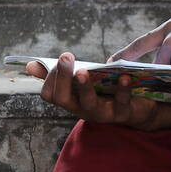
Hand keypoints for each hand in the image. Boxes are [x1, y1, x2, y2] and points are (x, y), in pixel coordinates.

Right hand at [25, 50, 170, 130]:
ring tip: (83, 72)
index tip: (57, 60)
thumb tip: (30, 66)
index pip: (50, 94)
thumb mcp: (83, 81)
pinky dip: (122, 89)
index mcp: (71, 101)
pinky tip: (123, 75)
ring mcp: (103, 114)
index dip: (50, 78)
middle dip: (62, 78)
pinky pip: (121, 103)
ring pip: (89, 104)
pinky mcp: (124, 113)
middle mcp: (83, 110)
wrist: (140, 108)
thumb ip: (59, 74)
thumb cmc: (107, 92)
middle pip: (64, 99)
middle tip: (65, 57)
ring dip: (85, 88)